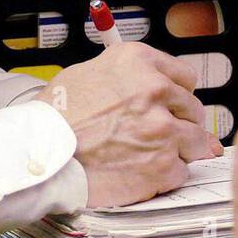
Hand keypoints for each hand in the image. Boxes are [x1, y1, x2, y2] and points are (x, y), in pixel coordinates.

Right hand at [37, 42, 223, 206]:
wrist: (40, 151)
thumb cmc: (57, 115)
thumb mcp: (92, 72)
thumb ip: (132, 78)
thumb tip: (160, 88)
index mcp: (140, 62)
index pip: (185, 76)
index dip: (177, 94)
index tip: (172, 105)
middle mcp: (155, 91)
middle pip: (193, 110)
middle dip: (180, 122)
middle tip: (156, 133)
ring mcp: (162, 130)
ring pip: (197, 142)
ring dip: (180, 149)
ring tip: (151, 154)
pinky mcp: (162, 165)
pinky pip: (181, 172)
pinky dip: (166, 175)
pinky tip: (141, 171)